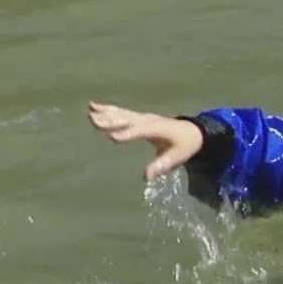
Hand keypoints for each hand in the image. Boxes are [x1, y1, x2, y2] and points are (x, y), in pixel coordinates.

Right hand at [87, 101, 203, 180]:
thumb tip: (146, 177)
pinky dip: (107, 109)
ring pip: (121, 114)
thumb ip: (162, 165)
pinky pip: (121, 112)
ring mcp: (142, 117)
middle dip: (110, 120)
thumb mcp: (177, 157)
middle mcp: (148, 120)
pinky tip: (93, 106)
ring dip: (105, 113)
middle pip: (127, 119)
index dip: (127, 134)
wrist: (193, 131)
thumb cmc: (185, 145)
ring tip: (90, 112)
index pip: (140, 131)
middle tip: (93, 120)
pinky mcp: (139, 117)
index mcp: (158, 129)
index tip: (112, 137)